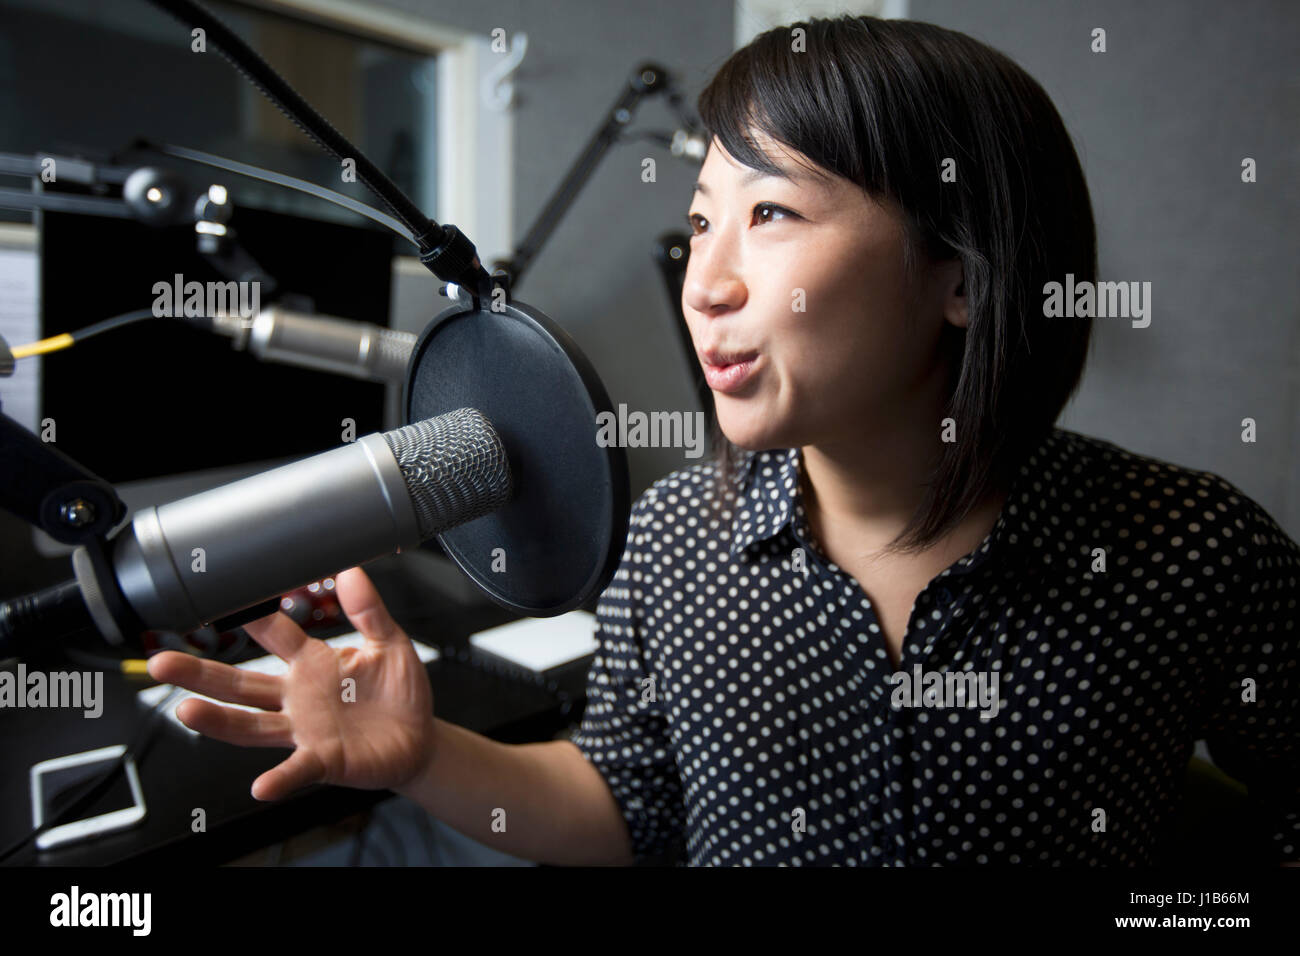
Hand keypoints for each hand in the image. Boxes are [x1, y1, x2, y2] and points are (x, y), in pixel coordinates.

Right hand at [146, 567, 436, 800]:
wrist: (420, 740)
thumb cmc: (400, 693)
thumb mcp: (390, 642)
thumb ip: (368, 610)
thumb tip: (351, 570)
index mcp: (313, 663)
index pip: (276, 634)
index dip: (254, 617)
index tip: (226, 601)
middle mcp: (298, 697)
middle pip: (240, 684)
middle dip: (199, 674)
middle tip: (159, 662)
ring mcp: (306, 730)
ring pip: (252, 726)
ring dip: (219, 721)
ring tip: (185, 711)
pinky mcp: (325, 760)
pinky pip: (296, 769)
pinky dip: (279, 779)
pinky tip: (261, 785)